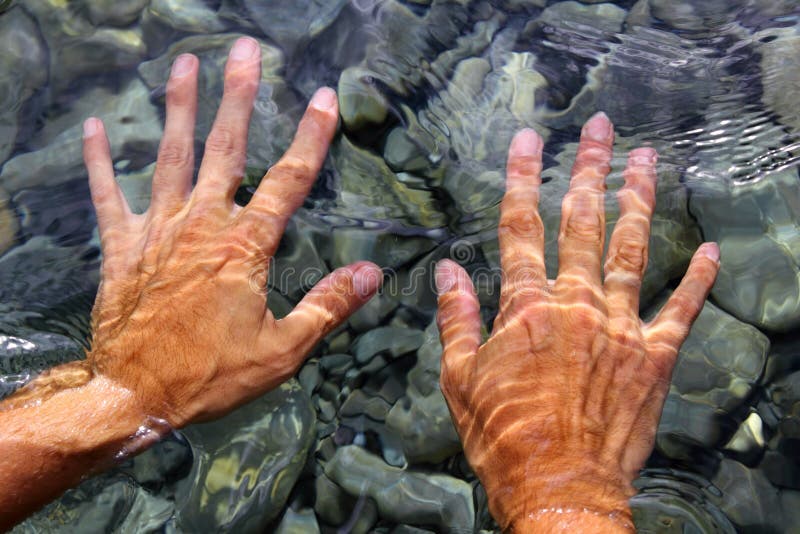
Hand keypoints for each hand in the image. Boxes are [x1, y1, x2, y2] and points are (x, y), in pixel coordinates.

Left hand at [76, 37, 380, 426]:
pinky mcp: (122, 247)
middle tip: (245, 51)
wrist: (136, 395)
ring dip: (180, 109)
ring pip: (172, 157)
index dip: (311, 137)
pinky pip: (107, 195)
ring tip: (186, 65)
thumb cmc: (212, 374)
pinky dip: (100, 162)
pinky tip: (95, 128)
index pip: (289, 181)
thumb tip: (374, 273)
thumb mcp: (283, 349)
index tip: (324, 98)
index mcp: (245, 247)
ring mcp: (158, 231)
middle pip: (226, 149)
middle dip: (238, 97)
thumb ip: (328, 305)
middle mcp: (203, 225)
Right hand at [434, 114, 719, 530]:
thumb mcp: (459, 377)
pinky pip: (681, 311)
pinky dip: (697, 281)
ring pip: (632, 251)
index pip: (520, 229)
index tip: (530, 140)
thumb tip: (447, 271)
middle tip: (600, 129)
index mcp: (527, 308)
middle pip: (583, 224)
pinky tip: (709, 252)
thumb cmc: (503, 435)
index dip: (524, 179)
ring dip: (640, 201)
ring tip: (648, 160)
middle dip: (590, 170)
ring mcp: (620, 327)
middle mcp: (576, 305)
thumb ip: (458, 318)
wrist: (558, 486)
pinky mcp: (653, 356)